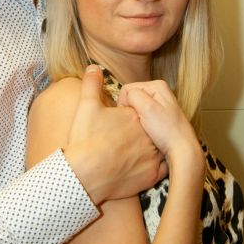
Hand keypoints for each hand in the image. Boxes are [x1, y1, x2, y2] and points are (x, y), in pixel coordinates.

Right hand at [64, 66, 167, 205]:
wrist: (85, 176)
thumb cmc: (85, 140)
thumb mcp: (87, 106)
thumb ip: (92, 84)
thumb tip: (93, 67)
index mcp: (137, 114)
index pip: (135, 109)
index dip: (122, 116)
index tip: (111, 125)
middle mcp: (149, 133)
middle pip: (145, 127)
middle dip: (133, 131)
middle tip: (114, 141)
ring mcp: (153, 154)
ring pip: (153, 147)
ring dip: (143, 149)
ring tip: (123, 156)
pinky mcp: (153, 175)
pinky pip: (157, 168)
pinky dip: (149, 167)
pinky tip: (134, 168)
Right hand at [117, 80, 199, 161]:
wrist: (182, 150)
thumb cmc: (166, 130)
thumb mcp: (148, 108)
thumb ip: (134, 95)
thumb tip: (126, 98)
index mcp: (157, 85)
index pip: (128, 89)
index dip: (125, 104)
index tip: (133, 117)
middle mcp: (159, 91)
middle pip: (132, 96)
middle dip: (131, 109)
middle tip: (140, 122)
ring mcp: (160, 102)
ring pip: (136, 105)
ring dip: (136, 116)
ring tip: (144, 126)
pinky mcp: (160, 113)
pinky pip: (142, 113)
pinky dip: (141, 120)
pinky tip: (148, 128)